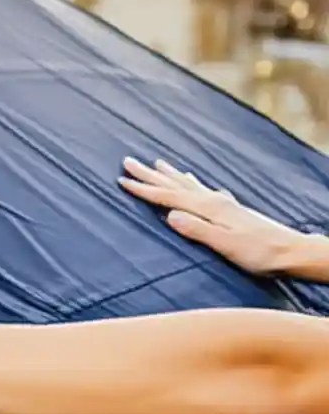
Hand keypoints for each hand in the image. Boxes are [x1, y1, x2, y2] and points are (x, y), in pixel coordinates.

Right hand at [120, 157, 305, 275]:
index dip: (144, 189)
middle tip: (128, 161)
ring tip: (156, 162)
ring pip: (188, 184)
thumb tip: (170, 216)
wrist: (291, 252)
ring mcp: (223, 203)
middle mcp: (214, 201)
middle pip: (175, 185)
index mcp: (209, 209)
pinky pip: (202, 189)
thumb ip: (197, 229)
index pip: (169, 197)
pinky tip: (191, 179)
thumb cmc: (258, 253)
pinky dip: (191, 182)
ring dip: (169, 174)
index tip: (122, 180)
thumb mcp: (225, 244)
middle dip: (150, 175)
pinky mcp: (230, 209)